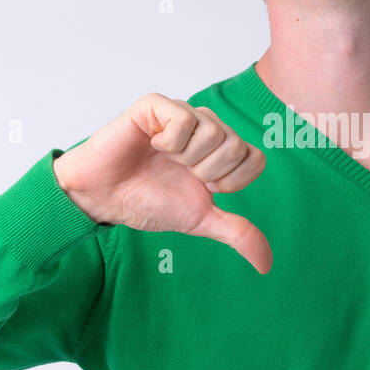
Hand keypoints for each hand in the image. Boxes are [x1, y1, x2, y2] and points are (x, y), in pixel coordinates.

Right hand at [53, 93, 271, 273]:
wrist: (104, 199)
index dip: (230, 182)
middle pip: (236, 146)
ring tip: (163, 160)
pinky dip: (168, 143)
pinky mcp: (155, 105)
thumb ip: (235, 233)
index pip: (254, 158)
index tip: (202, 187)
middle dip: (207, 173)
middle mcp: (204, 126)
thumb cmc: (146, 201)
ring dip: (186, 159)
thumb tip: (266, 264)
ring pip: (213, 132)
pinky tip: (151, 145)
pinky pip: (183, 119)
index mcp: (219, 150)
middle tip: (179, 173)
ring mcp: (181, 113)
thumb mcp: (198, 220)